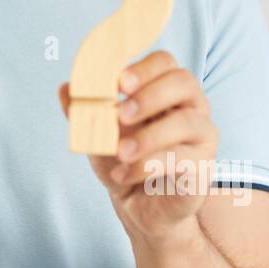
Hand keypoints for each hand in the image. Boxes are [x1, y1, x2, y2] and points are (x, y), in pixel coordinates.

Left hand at [58, 50, 217, 243]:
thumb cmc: (123, 159)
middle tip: (120, 115)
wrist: (138, 205)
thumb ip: (83, 110)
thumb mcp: (98, 132)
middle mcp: (191, 106)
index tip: (118, 83)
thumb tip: (65, 88)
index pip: (164, 62)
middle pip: (183, 82)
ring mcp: (202, 137)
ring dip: (148, 136)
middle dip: (149, 95)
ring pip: (186, 122)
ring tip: (120, 152)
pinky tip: (122, 175)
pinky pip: (180, 160)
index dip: (142, 68)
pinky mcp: (202, 168)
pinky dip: (146, 166)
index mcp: (166, 89)